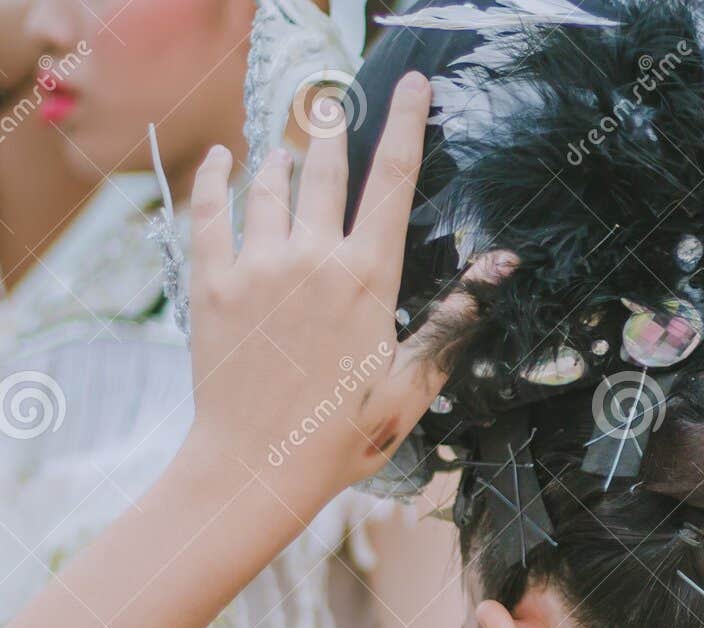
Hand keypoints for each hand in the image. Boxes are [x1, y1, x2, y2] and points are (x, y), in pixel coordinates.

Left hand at [179, 73, 490, 514]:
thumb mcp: (409, 388)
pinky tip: (224, 158)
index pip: (393, 178)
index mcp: (367, 278)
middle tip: (335, 109)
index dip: (404, 122)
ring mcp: (257, 267)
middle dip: (334, 129)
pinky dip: (217, 175)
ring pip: (269, 183)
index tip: (410, 84)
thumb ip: (447, 325)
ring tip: (289, 150)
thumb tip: (494, 275)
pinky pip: (209, 209)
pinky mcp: (210, 283)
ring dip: (282, 158)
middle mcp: (312, 258)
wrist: (255, 468)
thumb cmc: (340, 438)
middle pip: (326, 166)